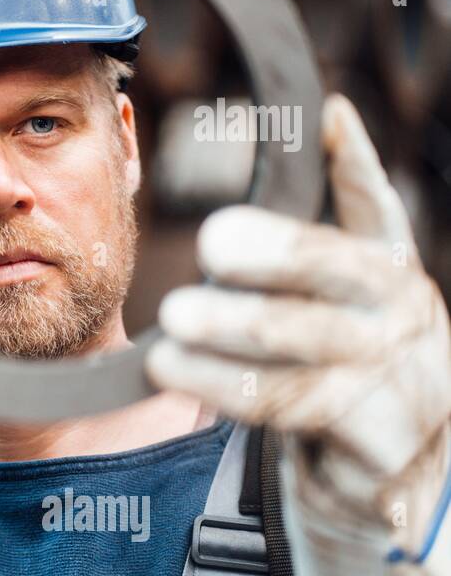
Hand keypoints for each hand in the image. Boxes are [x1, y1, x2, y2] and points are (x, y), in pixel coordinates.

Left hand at [147, 94, 450, 575]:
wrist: (396, 461)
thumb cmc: (346, 353)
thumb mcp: (346, 282)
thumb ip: (341, 205)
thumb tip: (329, 115)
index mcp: (391, 266)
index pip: (376, 204)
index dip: (353, 162)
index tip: (320, 116)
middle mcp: (404, 313)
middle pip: (329, 274)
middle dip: (268, 258)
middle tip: (205, 251)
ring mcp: (397, 377)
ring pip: (299, 349)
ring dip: (229, 341)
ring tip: (170, 334)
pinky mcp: (375, 437)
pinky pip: (291, 408)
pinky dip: (231, 390)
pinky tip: (182, 375)